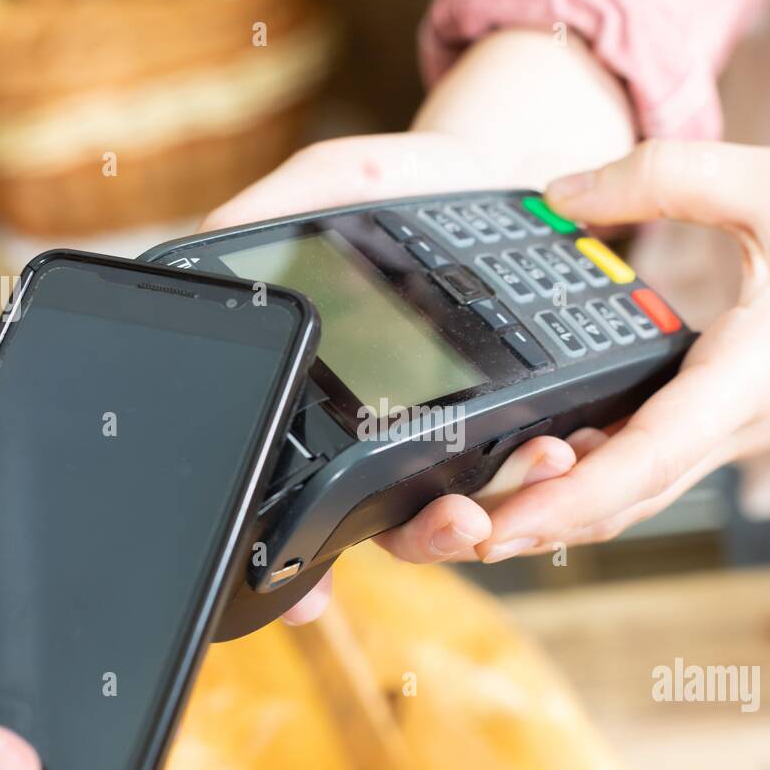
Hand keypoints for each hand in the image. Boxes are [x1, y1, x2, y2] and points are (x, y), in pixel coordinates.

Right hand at [203, 28, 637, 621]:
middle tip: (465, 517)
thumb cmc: (405, 187)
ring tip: (545, 457)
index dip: (306, 562)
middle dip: (439, 534)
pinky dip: (560, 468)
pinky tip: (573, 441)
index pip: (320, 501)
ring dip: (514, 500)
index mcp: (346, 402)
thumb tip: (196, 248)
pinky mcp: (536, 414)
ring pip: (488, 505)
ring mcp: (472, 434)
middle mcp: (406, 436)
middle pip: (410, 526)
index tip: (308, 596)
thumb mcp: (331, 183)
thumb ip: (265, 214)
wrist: (496, 173)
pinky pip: (547, 465)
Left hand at [465, 138, 769, 562]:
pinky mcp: (740, 424)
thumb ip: (665, 176)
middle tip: (453, 530)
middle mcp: (741, 423)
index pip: (647, 455)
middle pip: (624, 499)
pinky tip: (552, 461)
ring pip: (639, 492)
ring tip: (485, 509)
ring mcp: (741, 433)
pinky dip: (599, 479)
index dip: (565, 496)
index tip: (496, 524)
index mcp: (751, 375)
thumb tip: (561, 195)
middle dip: (537, 524)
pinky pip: (659, 465)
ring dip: (563, 508)